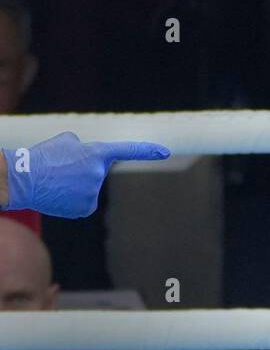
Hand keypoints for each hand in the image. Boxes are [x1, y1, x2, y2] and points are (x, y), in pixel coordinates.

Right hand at [1, 132, 169, 218]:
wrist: (23, 179)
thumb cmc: (43, 156)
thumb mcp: (66, 141)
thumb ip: (85, 148)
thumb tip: (91, 158)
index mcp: (97, 154)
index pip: (128, 150)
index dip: (147, 151)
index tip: (165, 152)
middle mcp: (99, 173)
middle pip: (95, 173)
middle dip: (81, 172)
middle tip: (61, 170)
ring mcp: (93, 192)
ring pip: (88, 189)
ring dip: (74, 186)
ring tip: (56, 181)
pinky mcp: (85, 208)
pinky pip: (83, 203)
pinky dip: (72, 200)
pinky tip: (59, 196)